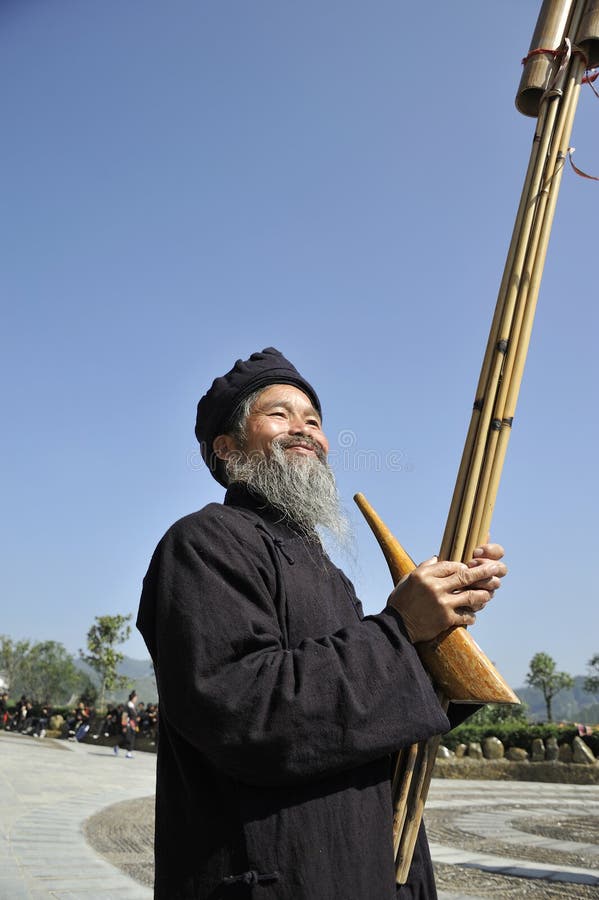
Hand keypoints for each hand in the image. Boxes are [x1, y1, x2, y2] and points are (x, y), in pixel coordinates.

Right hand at [387, 543, 506, 643]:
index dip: (464, 566)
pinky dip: (472, 615)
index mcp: (425, 575)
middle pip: (466, 576)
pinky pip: (466, 615)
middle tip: (497, 568)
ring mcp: (442, 604)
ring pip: (471, 596)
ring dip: (483, 594)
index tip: (470, 568)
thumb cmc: (402, 600)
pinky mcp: (446, 619)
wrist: (397, 626)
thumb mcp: (409, 578)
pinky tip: (473, 615)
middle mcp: (435, 587)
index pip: (452, 565)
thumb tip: (437, 557)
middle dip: (484, 571)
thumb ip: (424, 567)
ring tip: (490, 594)